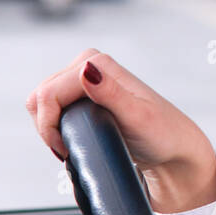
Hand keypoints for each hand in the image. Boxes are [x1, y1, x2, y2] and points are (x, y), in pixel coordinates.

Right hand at [25, 49, 215, 212]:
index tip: (65, 149)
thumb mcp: (138, 117)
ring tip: (71, 148)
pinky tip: (72, 141)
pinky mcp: (84, 97)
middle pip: (40, 96)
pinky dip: (54, 128)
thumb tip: (86, 71)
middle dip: (47, 127)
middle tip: (68, 151)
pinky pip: (51, 109)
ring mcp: (85, 81)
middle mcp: (89, 66)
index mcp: (98, 63)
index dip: (48, 125)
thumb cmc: (162, 135)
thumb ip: (112, 94)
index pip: (48, 93)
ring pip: (41, 103)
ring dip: (49, 128)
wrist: (175, 150)